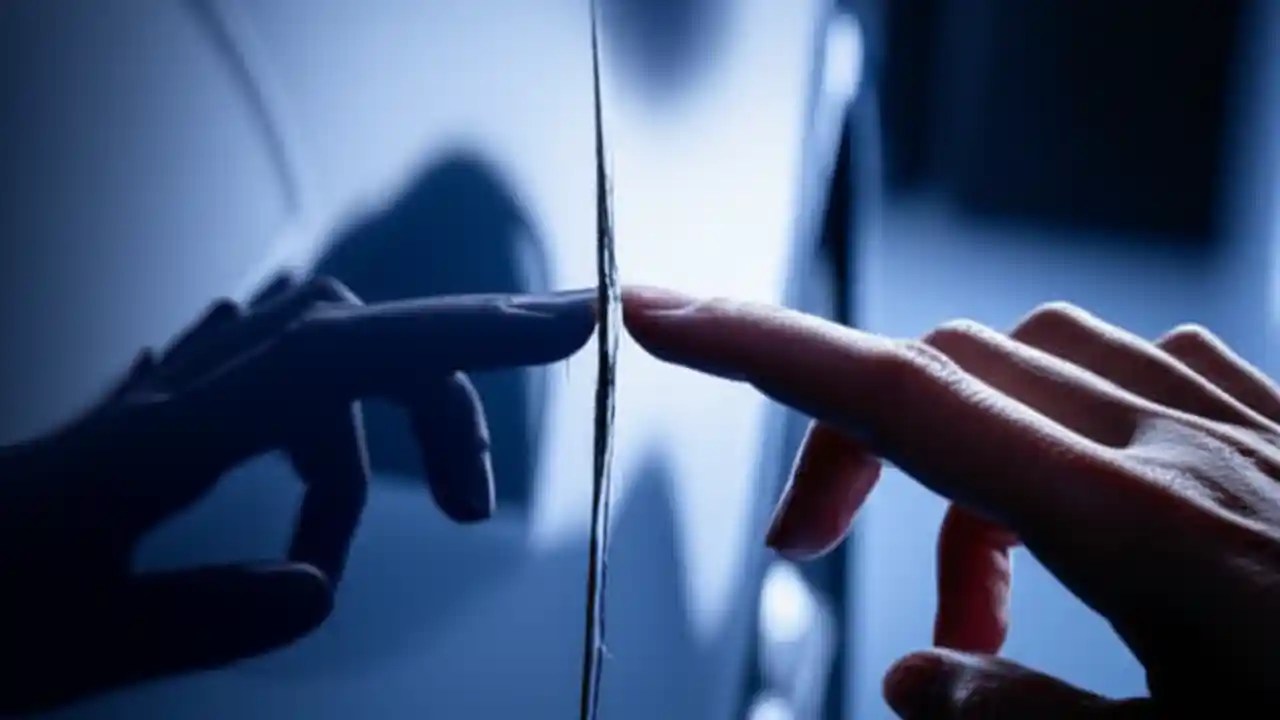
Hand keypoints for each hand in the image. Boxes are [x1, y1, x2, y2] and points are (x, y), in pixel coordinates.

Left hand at [0, 275, 594, 714]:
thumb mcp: (66, 642)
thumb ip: (203, 614)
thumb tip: (318, 591)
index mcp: (160, 437)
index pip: (341, 353)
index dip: (463, 333)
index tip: (569, 323)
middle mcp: (173, 397)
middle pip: (349, 342)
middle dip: (433, 411)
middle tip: (469, 513)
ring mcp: (163, 401)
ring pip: (313, 358)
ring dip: (363, 444)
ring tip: (333, 559)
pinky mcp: (157, 421)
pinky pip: (266, 377)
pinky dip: (317, 428)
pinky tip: (306, 473)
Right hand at [623, 285, 1279, 717]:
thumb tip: (917, 678)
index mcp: (1134, 528)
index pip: (898, 397)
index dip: (762, 350)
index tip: (661, 315)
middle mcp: (1178, 443)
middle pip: (942, 372)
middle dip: (849, 453)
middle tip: (827, 559)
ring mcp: (1239, 419)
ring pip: (1028, 356)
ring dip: (961, 452)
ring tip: (985, 589)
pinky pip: (1133, 365)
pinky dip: (1059, 420)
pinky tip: (1089, 504)